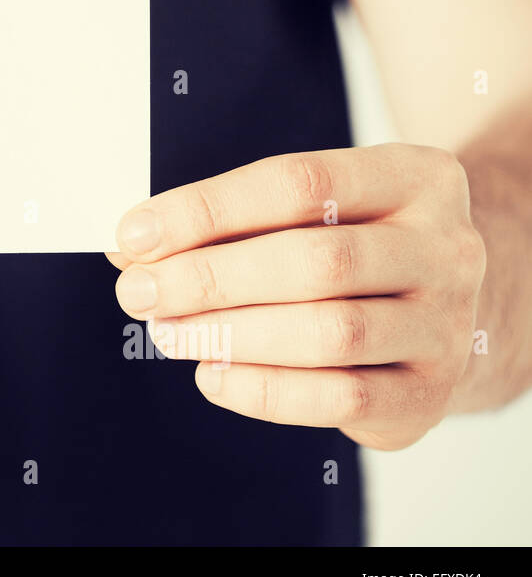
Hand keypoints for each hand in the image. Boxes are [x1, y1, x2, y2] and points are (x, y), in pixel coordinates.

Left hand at [108, 144, 485, 449]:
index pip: (298, 183)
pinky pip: (340, 399)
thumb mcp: (304, 213)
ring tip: (167, 333)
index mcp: (411, 177)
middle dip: (211, 279)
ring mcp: (444, 324)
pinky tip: (213, 375)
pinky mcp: (428, 394)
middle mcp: (444, 247)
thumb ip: (224, 225)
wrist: (440, 312)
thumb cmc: (351, 246)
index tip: (135, 234)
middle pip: (317, 261)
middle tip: (139, 293)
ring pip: (332, 333)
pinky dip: (264, 391)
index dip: (207, 209)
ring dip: (231, 335)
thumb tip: (132, 249)